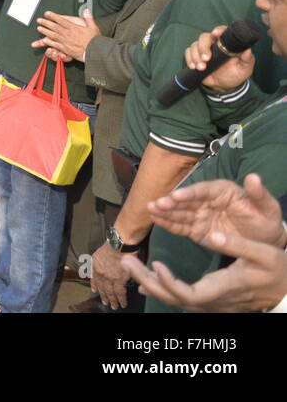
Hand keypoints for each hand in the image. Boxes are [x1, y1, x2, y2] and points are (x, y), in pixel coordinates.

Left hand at [33, 12, 99, 62]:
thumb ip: (88, 17)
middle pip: (54, 27)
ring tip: (39, 28)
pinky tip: (44, 40)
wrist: (95, 51)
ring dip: (45, 31)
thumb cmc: (95, 40)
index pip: (61, 20)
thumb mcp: (93, 26)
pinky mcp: (65, 49)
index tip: (47, 13)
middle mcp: (68, 34)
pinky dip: (49, 42)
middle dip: (46, 23)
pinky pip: (55, 45)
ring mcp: (65, 41)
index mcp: (73, 27)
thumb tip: (86, 9)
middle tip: (39, 20)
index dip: (53, 16)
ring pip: (52, 35)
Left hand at [90, 241, 131, 309]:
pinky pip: (119, 293)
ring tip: (114, 306)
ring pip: (110, 292)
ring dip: (112, 300)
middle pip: (102, 288)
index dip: (94, 285)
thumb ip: (98, 261)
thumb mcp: (99, 252)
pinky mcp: (119, 280)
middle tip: (106, 302)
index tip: (95, 290)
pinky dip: (121, 299)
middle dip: (104, 296)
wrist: (119, 244)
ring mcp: (109, 277)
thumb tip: (99, 266)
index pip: (94, 278)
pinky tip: (123, 303)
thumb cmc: (112, 245)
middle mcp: (100, 273)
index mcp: (95, 265)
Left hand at [123, 231, 286, 311]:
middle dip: (149, 282)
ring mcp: (212, 303)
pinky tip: (146, 278)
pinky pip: (180, 297)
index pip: (192, 294)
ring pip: (175, 300)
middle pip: (175, 299)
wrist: (286, 289)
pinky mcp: (209, 299)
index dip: (171, 284)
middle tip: (127, 262)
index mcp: (226, 288)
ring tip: (130, 265)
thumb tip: (213, 236)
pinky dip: (161, 287)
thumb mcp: (265, 254)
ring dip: (150, 283)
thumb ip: (239, 245)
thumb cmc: (277, 270)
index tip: (158, 265)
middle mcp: (215, 300)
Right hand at [147, 174, 286, 250]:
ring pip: (180, 212)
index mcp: (222, 191)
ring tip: (150, 209)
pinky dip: (168, 223)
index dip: (190, 193)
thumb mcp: (267, 207)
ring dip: (164, 211)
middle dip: (171, 202)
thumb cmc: (265, 220)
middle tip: (157, 204)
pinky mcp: (197, 230)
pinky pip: (181, 227)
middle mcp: (207, 201)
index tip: (177, 196)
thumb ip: (259, 193)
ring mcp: (200, 215)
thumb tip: (253, 177)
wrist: (263, 241)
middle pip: (187, 201)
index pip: (203, 190)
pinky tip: (155, 219)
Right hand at [183, 25, 256, 93]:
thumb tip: (247, 50)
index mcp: (227, 43)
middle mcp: (214, 44)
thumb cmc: (236, 74)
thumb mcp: (245, 68)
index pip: (222, 32)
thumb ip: (247, 59)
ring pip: (195, 45)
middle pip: (204, 37)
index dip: (218, 30)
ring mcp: (204, 49)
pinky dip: (189, 59)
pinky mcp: (195, 56)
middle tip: (206, 59)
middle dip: (203, 47)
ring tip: (201, 68)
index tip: (215, 34)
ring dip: (195, 56)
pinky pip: (188, 52)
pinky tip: (193, 67)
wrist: (224, 86)